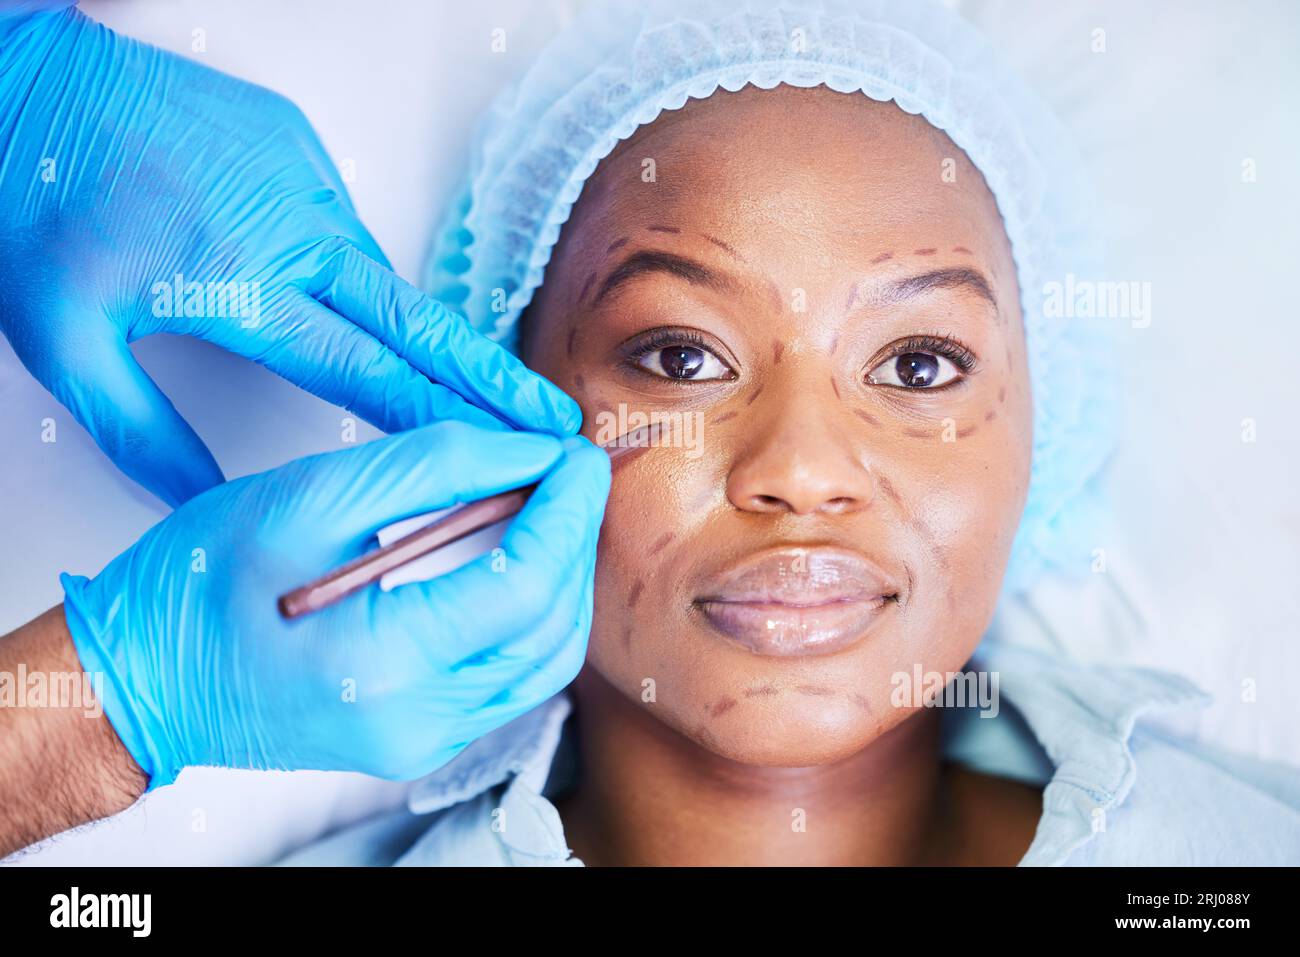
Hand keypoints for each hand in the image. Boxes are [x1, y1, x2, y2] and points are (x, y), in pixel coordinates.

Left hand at [0, 6, 578, 506]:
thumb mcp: (61, 338)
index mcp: (245, 281)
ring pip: (383, 276)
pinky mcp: (297, 146)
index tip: (508, 449)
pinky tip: (370, 306)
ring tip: (479, 384)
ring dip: (429, 334)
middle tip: (551, 416)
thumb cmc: (32, 197)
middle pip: (419, 322)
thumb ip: (137, 431)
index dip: (449, 419)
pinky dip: (368, 276)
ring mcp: (302, 178)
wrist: (23, 80)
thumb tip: (201, 497)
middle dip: (494, 378)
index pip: (373, 371)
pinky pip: (349, 227)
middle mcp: (293, 227)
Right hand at [59, 419, 611, 787]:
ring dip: (560, 580)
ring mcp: (422, 741)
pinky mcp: (420, 739)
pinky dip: (529, 616)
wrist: (142, 678)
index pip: (526, 584)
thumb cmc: (197, 585)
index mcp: (385, 662)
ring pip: (543, 659)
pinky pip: (509, 679)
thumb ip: (435, 469)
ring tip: (549, 511)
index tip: (581, 455)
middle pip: (550, 625)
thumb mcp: (311, 497)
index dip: (568, 512)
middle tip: (570, 473)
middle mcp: (417, 720)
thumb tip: (530, 452)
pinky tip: (517, 563)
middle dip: (574, 540)